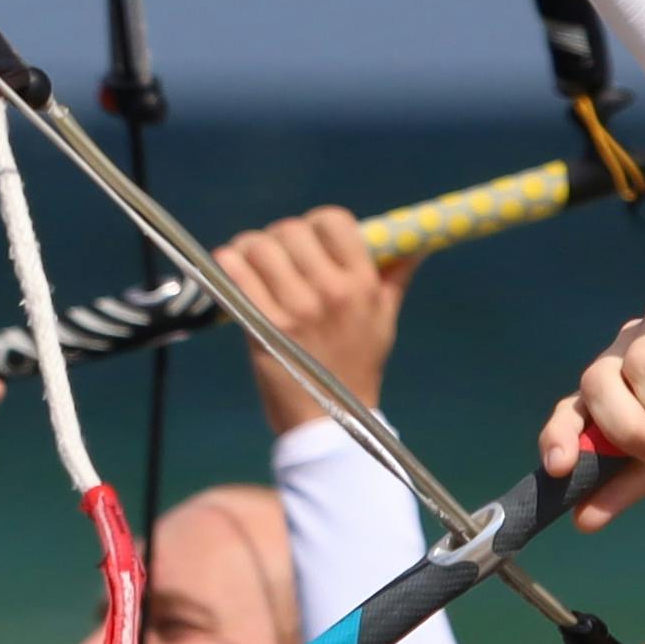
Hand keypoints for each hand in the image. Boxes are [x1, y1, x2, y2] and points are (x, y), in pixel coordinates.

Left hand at [206, 209, 406, 438]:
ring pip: (259, 245)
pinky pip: (234, 272)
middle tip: (274, 255)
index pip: (334, 221)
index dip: (316, 223)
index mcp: (362, 285)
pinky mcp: (264, 325)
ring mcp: (296, 308)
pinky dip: (227, 262)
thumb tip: (417, 244)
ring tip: (248, 260)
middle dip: (278, 238)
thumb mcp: (383, 320)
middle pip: (291, 230)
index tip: (309, 240)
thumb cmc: (357, 366)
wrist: (331, 422)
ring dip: (248, 247)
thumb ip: (395, 276)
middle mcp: (331, 291)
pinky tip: (230, 266)